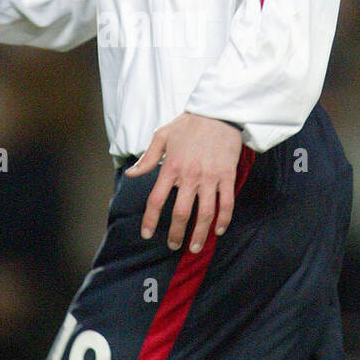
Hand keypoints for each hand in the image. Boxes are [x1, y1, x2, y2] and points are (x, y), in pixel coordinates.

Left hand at [124, 113, 242, 253]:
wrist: (218, 112)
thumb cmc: (188, 124)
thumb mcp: (162, 135)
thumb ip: (147, 158)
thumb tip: (132, 174)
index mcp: (171, 167)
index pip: (156, 200)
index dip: (150, 219)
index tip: (146, 233)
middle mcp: (190, 175)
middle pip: (181, 213)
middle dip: (176, 233)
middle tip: (174, 246)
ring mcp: (210, 177)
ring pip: (205, 213)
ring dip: (200, 234)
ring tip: (195, 247)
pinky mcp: (227, 175)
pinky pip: (226, 203)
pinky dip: (223, 219)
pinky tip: (218, 230)